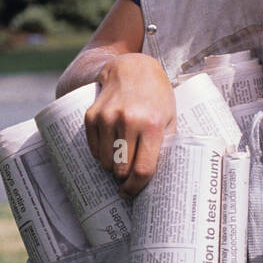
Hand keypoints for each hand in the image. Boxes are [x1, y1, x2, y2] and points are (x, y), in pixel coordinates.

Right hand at [84, 52, 176, 196]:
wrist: (132, 68)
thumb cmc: (157, 96)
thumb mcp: (170, 118)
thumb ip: (167, 145)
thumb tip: (163, 178)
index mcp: (151, 125)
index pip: (142, 169)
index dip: (136, 188)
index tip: (131, 194)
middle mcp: (128, 121)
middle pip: (121, 170)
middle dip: (124, 179)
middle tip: (127, 178)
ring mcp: (107, 117)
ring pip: (105, 162)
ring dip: (112, 166)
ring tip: (121, 159)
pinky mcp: (92, 115)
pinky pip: (93, 149)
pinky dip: (100, 154)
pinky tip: (110, 146)